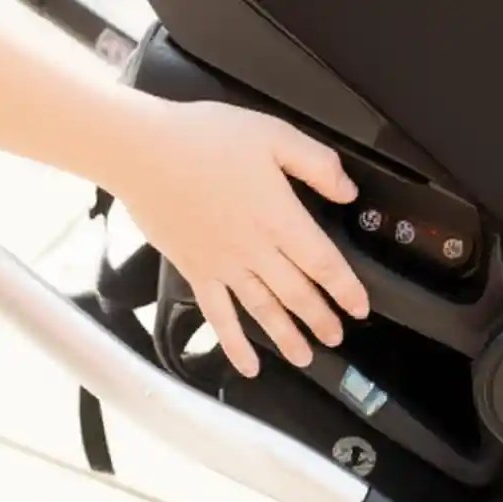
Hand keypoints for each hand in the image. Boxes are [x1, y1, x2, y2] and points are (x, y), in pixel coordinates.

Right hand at [106, 98, 368, 377]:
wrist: (143, 152)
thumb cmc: (204, 138)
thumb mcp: (274, 135)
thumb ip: (317, 164)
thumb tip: (347, 191)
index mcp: (280, 218)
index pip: (324, 263)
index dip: (346, 288)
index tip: (359, 306)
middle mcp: (256, 250)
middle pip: (298, 294)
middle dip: (321, 319)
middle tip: (336, 337)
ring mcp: (224, 266)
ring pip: (264, 311)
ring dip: (287, 338)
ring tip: (304, 357)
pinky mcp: (196, 271)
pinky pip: (219, 317)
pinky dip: (235, 345)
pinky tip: (248, 365)